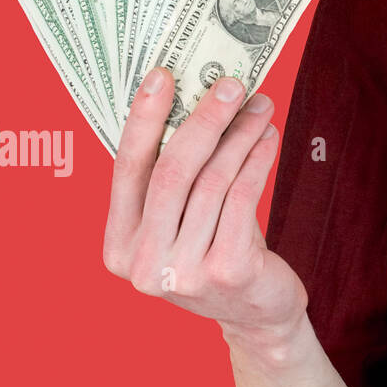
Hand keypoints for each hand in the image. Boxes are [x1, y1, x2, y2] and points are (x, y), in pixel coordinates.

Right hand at [102, 68, 307, 342]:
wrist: (257, 312)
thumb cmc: (216, 249)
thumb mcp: (183, 220)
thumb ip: (176, 175)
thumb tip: (198, 97)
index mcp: (118, 246)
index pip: (126, 169)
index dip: (144, 119)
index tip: (163, 75)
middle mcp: (142, 264)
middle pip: (171, 171)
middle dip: (204, 120)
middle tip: (230, 84)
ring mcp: (183, 272)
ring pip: (212, 181)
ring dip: (240, 135)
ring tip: (259, 107)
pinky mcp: (227, 271)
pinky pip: (243, 198)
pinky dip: (257, 160)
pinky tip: (268, 138)